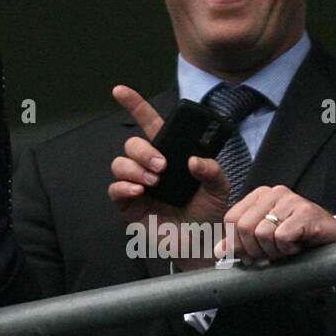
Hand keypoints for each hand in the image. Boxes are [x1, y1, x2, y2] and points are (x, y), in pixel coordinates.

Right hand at [108, 85, 229, 268]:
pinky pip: (115, 189)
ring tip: (153, 182)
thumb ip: (212, 170)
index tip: (120, 90)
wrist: (202, 245)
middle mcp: (150, 168)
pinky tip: (139, 191)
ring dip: (134, 168)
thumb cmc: (209, 214)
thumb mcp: (219, 188)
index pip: (149, 125)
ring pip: (120, 164)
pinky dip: (123, 186)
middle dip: (143, 151)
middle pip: (132, 144)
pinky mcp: (130, 207)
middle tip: (162, 167)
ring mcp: (138, 186)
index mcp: (170, 155)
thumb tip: (193, 160)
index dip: (134, 105)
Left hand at [220, 184, 335, 261]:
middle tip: (273, 253)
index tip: (252, 255)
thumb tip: (219, 250)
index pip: (232, 219)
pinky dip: (288, 249)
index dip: (237, 243)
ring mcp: (291, 200)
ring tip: (288, 248)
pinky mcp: (305, 211)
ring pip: (262, 233)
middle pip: (244, 227)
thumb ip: (240, 244)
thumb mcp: (264, 242)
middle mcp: (274, 193)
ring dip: (274, 251)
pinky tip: (298, 246)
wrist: (332, 242)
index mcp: (260, 196)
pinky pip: (281, 237)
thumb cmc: (298, 240)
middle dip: (256, 249)